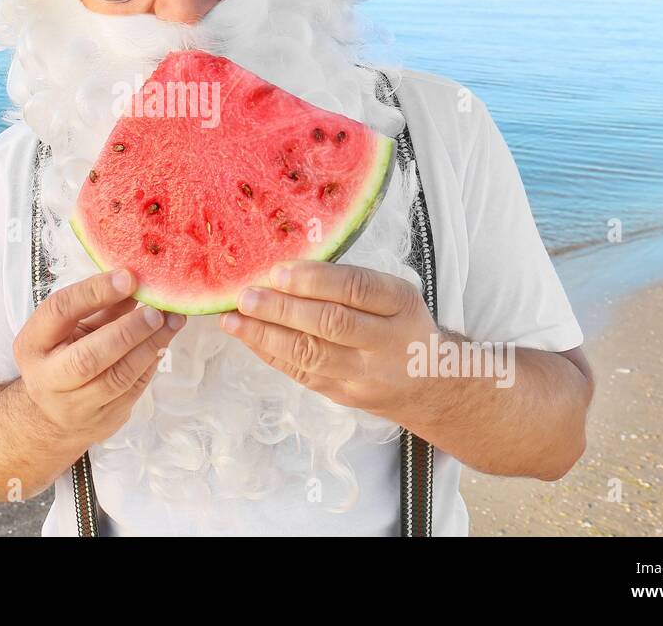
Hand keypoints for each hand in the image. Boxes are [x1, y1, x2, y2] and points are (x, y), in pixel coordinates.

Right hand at [14, 269, 184, 445]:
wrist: (47, 418)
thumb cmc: (60, 358)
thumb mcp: (68, 329)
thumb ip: (100, 306)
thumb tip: (137, 281)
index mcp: (33, 344)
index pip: (59, 311)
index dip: (94, 292)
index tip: (128, 277)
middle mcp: (48, 378)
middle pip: (89, 356)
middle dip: (128, 331)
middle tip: (156, 311)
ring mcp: (75, 406)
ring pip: (118, 378)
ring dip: (150, 347)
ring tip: (172, 322)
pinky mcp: (103, 421)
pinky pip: (133, 390)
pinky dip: (151, 363)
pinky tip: (164, 343)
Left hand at [220, 261, 435, 421]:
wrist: (429, 383)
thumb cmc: (400, 324)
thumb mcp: (392, 294)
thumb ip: (349, 282)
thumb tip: (285, 268)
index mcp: (400, 304)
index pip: (357, 289)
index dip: (316, 280)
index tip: (278, 270)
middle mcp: (386, 341)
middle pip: (332, 323)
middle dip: (283, 309)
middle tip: (246, 295)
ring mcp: (365, 374)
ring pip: (312, 354)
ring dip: (266, 335)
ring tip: (233, 319)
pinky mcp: (343, 394)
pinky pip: (302, 373)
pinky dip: (270, 353)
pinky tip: (247, 337)